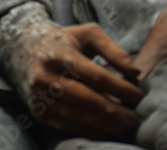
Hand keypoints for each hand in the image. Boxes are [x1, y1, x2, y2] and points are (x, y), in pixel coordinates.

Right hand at [22, 23, 142, 139]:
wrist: (28, 52)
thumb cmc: (66, 42)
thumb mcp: (88, 35)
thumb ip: (113, 49)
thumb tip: (134, 72)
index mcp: (58, 53)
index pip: (94, 75)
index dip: (119, 87)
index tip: (138, 95)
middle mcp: (44, 75)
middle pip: (85, 98)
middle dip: (114, 110)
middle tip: (134, 118)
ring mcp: (39, 96)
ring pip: (77, 116)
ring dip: (103, 124)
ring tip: (124, 126)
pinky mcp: (39, 112)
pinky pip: (67, 126)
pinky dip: (89, 131)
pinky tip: (105, 131)